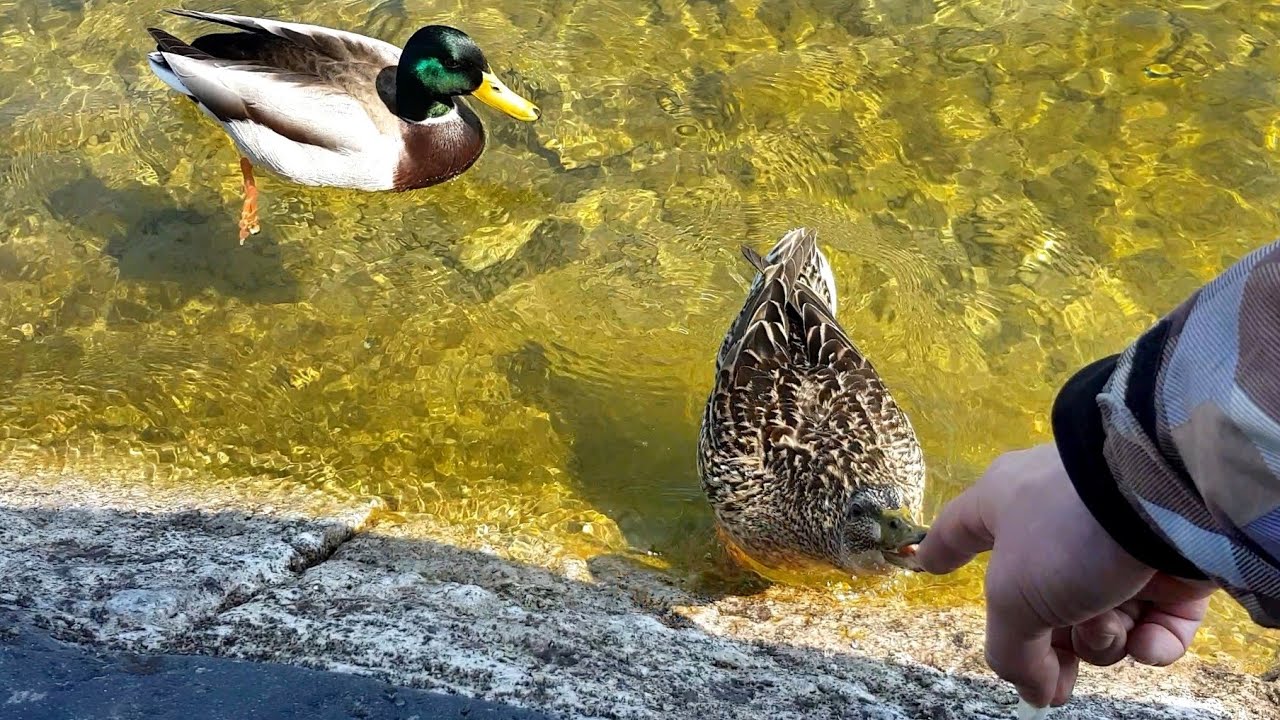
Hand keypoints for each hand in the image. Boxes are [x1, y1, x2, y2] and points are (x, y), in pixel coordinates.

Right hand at [916, 443, 1214, 706]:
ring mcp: (1116, 545)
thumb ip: (1011, 652)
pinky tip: (1146, 641)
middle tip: (1057, 683)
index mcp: (1005, 506)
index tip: (929, 564)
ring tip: (1108, 627)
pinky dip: (1151, 639)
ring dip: (1103, 638)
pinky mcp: (1169, 566)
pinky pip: (1154, 619)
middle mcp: (1057, 522)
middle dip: (1053, 647)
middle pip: (1041, 601)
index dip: (942, 551)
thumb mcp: (1012, 597)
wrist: (1167, 504)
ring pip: (1099, 615)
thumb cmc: (1064, 533)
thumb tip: (1035, 692)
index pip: (961, 530)